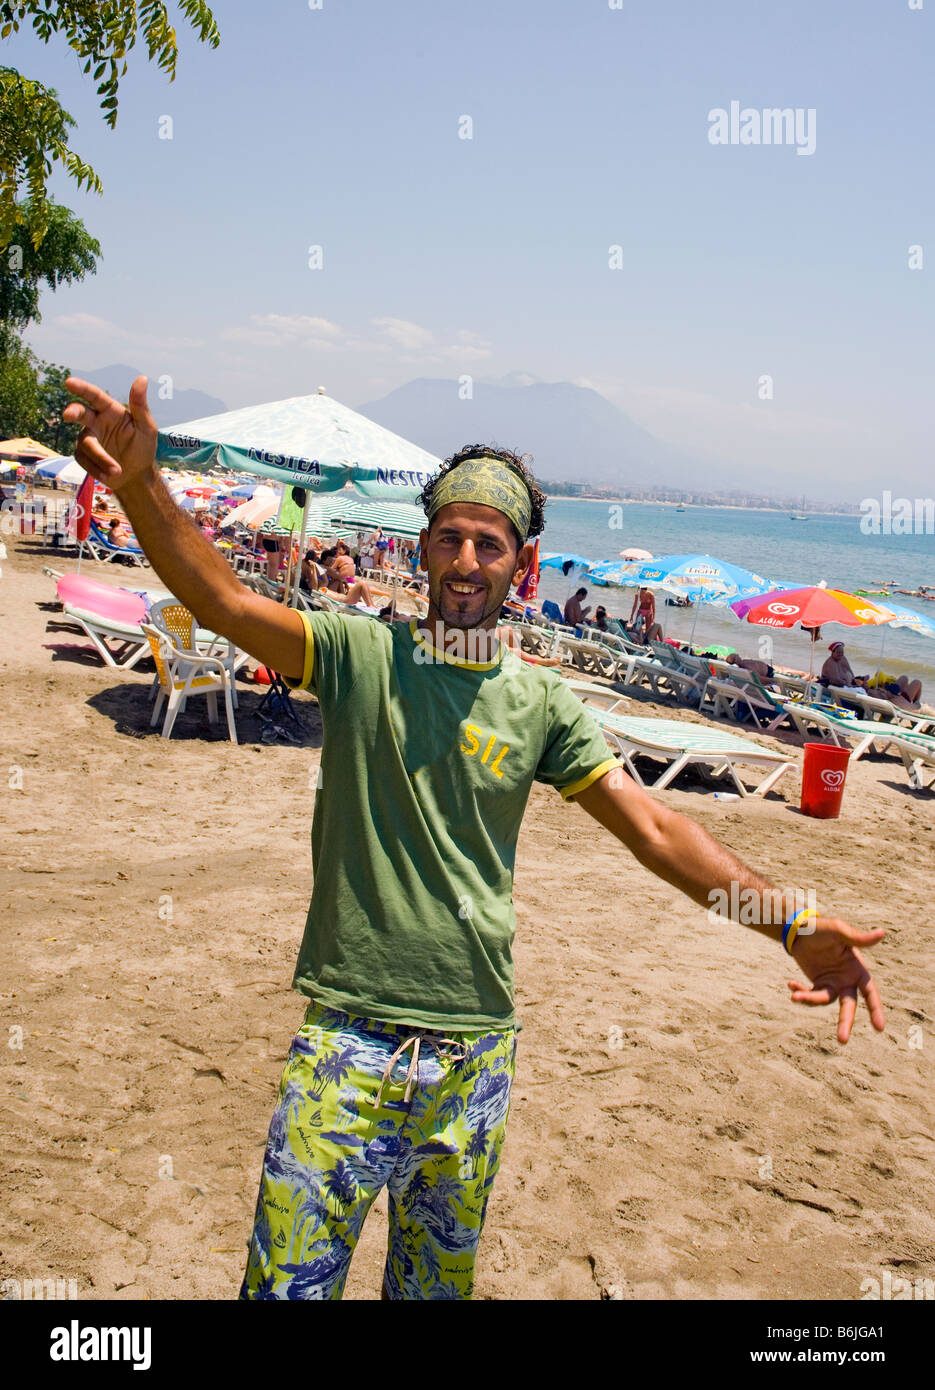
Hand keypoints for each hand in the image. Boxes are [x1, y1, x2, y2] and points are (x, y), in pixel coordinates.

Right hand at [63, 375, 158, 493]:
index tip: (69, 382)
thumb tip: (142, 378)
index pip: (95, 397)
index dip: (82, 389)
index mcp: (110, 411)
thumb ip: (140, 405)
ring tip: (118, 471)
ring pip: (86, 444)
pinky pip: (85, 461)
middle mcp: (96, 421)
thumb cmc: (143, 448)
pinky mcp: (83, 455)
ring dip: (100, 458)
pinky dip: (98, 470)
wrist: (137, 475)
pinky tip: (110, 477)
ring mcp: (88, 438)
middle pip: (79, 413)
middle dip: (73, 412)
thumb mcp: (146, 427)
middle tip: (68, 414)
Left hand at [787, 917, 884, 1042]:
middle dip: (845, 1023)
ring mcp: (831, 983)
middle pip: (849, 1006)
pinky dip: (800, 992)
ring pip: (824, 1000)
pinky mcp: (816, 984)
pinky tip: (790, 985)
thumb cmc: (821, 928)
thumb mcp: (839, 931)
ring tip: (795, 997)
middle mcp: (846, 980)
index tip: (879, 1028)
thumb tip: (881, 933)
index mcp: (857, 969)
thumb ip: (858, 938)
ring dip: (810, 1000)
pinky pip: (810, 995)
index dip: (875, 1010)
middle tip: (842, 1040)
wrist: (799, 929)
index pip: (870, 992)